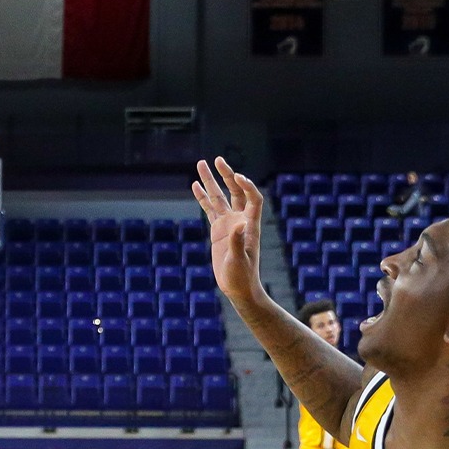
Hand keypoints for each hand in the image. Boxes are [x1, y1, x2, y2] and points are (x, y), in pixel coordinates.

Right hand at [193, 157, 265, 304]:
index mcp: (250, 225)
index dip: (247, 186)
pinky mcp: (218, 230)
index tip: (237, 176)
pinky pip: (209, 209)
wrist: (238, 288)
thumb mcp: (239, 260)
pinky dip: (203, 197)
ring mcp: (228, 223)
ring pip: (219, 197)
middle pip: (236, 191)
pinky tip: (195, 185)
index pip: (253, 198)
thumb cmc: (242, 276)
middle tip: (217, 160)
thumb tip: (239, 224)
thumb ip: (238, 241)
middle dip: (227, 175)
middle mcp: (240, 220)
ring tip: (201, 163)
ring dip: (211, 181)